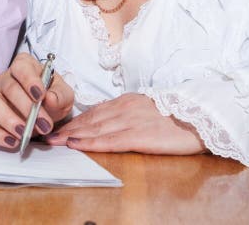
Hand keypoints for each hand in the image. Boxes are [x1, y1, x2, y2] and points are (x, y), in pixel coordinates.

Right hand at [0, 53, 73, 148]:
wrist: (46, 111)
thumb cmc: (52, 96)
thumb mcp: (63, 94)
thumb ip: (60, 95)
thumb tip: (50, 98)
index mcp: (24, 66)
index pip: (21, 67)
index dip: (29, 81)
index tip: (40, 96)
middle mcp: (6, 78)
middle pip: (9, 88)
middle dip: (26, 108)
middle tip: (43, 124)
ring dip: (8, 120)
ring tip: (24, 133)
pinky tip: (13, 141)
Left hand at [45, 93, 205, 154]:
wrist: (203, 116)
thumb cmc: (176, 116)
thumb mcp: (145, 108)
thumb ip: (124, 113)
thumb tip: (102, 122)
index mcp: (125, 102)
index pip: (92, 112)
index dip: (72, 121)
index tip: (56, 128)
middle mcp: (124, 109)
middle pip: (89, 120)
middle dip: (66, 129)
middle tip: (45, 135)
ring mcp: (132, 122)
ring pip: (95, 129)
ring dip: (72, 136)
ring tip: (54, 142)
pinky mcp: (141, 136)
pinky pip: (111, 140)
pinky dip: (91, 143)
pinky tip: (78, 145)